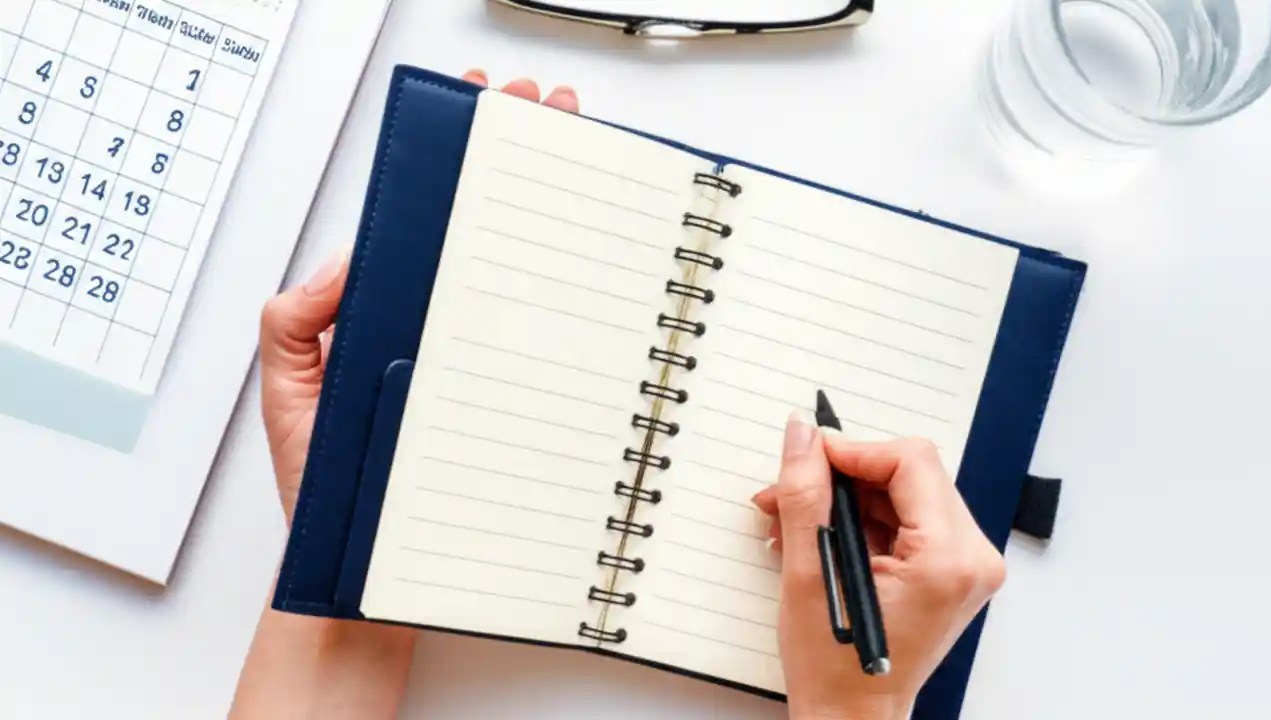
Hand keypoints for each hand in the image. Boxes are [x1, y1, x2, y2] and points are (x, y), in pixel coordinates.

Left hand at [258, 70, 578, 522]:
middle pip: (487, 242)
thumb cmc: (328, 492)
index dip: (457, 167)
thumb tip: (343, 265)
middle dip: (524, 170)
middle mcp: (444, 340)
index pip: (430, 228)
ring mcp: (483, 374)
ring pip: (525, 290)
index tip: (486, 112)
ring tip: (587, 169)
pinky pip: (545, 357)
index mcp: (392, 320)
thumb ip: (296, 326)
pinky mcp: (512, 410)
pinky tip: (600, 280)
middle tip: (554, 114)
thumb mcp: (291, 397)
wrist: (359, 575)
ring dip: (562, 229)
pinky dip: (577, 318)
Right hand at [753, 413, 1005, 719]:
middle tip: (789, 493)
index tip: (808, 457)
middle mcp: (971, 558)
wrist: (853, 718)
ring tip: (794, 522)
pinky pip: (907, 517)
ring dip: (845, 498)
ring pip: (904, 491)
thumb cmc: (836, 670)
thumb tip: (803, 438)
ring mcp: (965, 564)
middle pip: (909, 473)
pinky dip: (861, 518)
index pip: (910, 462)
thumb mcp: (810, 576)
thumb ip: (806, 497)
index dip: (852, 450)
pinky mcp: (950, 569)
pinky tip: (821, 535)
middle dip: (842, 476)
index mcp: (948, 559)